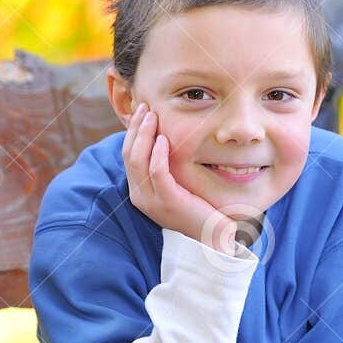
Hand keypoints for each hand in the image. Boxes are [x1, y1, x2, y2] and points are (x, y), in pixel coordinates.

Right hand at [123, 102, 240, 253]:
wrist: (214, 235)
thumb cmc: (199, 207)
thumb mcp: (177, 184)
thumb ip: (167, 166)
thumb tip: (165, 138)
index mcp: (140, 191)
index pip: (128, 155)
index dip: (134, 131)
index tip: (143, 111)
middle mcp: (140, 196)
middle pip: (129, 154)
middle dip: (137, 128)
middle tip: (146, 107)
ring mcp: (152, 200)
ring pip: (138, 160)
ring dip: (145, 134)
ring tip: (153, 116)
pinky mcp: (168, 201)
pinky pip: (157, 172)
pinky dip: (158, 154)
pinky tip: (164, 139)